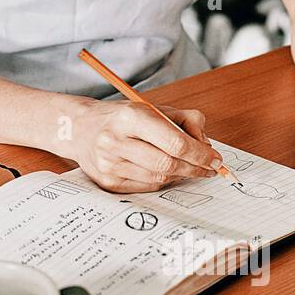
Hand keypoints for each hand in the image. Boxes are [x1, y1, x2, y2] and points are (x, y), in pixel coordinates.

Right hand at [69, 101, 222, 192]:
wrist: (79, 129)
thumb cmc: (121, 118)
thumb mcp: (152, 107)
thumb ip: (184, 120)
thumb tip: (206, 145)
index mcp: (129, 117)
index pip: (174, 142)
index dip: (200, 153)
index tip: (215, 158)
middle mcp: (115, 141)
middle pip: (168, 164)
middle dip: (195, 168)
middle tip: (210, 168)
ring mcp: (110, 165)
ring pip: (159, 178)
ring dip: (181, 175)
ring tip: (189, 167)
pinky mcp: (109, 183)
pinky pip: (147, 187)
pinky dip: (164, 181)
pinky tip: (169, 172)